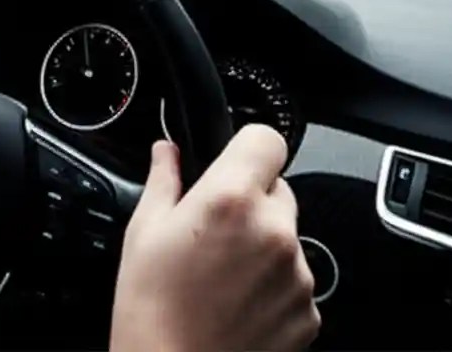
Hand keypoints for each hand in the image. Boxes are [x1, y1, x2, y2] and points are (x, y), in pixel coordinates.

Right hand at [110, 127, 318, 351]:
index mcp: (231, 199)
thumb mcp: (143, 233)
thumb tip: (166, 151)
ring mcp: (297, 274)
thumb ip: (163, 180)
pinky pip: (296, 281)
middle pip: (279, 190)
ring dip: (264, 247)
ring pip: (288, 238)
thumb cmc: (151, 311)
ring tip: (221, 277)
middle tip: (214, 234)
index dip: (248, 149)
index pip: (267, 140)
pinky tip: (237, 303)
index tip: (233, 164)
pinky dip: (274, 287)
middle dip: (251, 202)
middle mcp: (274, 231)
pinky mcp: (309, 311)